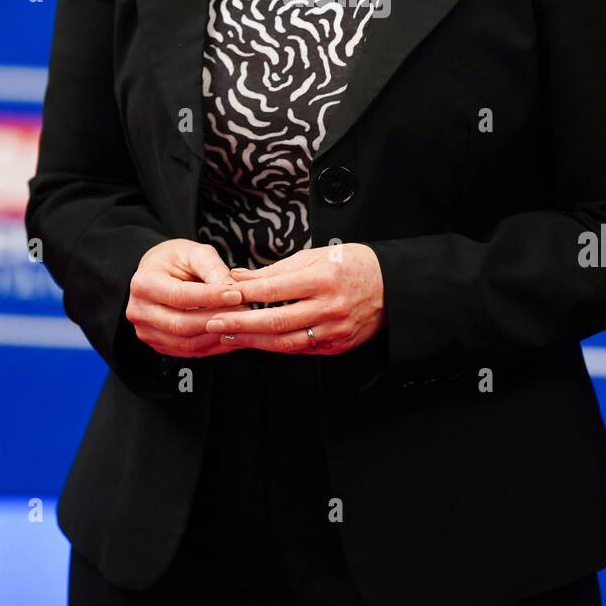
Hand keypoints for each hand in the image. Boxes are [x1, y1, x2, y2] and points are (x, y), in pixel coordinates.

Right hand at [126, 239, 252, 359]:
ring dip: (218, 335)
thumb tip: (233, 290)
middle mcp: (140, 311)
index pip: (180, 295)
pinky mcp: (159, 345)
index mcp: (143, 284)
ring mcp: (147, 332)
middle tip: (245, 310)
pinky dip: (213, 346)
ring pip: (187, 343)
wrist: (158, 273)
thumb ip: (213, 268)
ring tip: (242, 323)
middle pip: (182, 324)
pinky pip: (189, 352)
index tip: (237, 294)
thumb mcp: (194, 252)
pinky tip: (232, 335)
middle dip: (217, 319)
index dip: (210, 297)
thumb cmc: (176, 260)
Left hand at [202, 243, 385, 355]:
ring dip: (253, 340)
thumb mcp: (316, 256)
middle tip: (212, 322)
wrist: (392, 286)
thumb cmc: (353, 264)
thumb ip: (277, 270)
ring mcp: (334, 331)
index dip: (245, 293)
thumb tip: (240, 277)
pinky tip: (257, 342)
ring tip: (227, 335)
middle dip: (240, 323)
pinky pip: (301, 349)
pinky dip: (276, 346)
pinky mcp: (337, 346)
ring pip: (285, 342)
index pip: (275, 288)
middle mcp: (330, 307)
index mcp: (324, 279)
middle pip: (276, 320)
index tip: (221, 294)